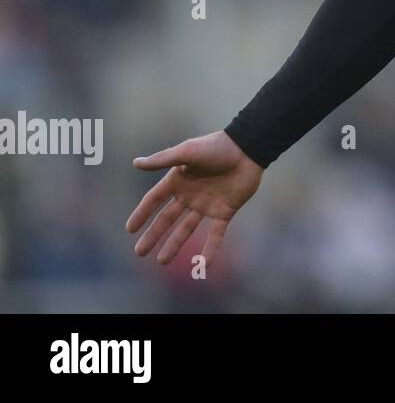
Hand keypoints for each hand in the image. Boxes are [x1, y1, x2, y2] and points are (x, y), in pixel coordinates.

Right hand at [126, 130, 263, 265]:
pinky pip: (216, 234)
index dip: (142, 214)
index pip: (154, 200)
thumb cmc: (216, 147)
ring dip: (174, 245)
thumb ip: (163, 159)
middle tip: (139, 253)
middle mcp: (189, 195)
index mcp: (178, 180)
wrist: (248, 149)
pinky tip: (204, 265)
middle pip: (167, 219)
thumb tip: (136, 163)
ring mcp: (206, 204)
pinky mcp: (225, 211)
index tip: (129, 230)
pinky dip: (211, 249)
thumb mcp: (187, 152)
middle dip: (153, 235)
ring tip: (162, 261)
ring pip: (186, 229)